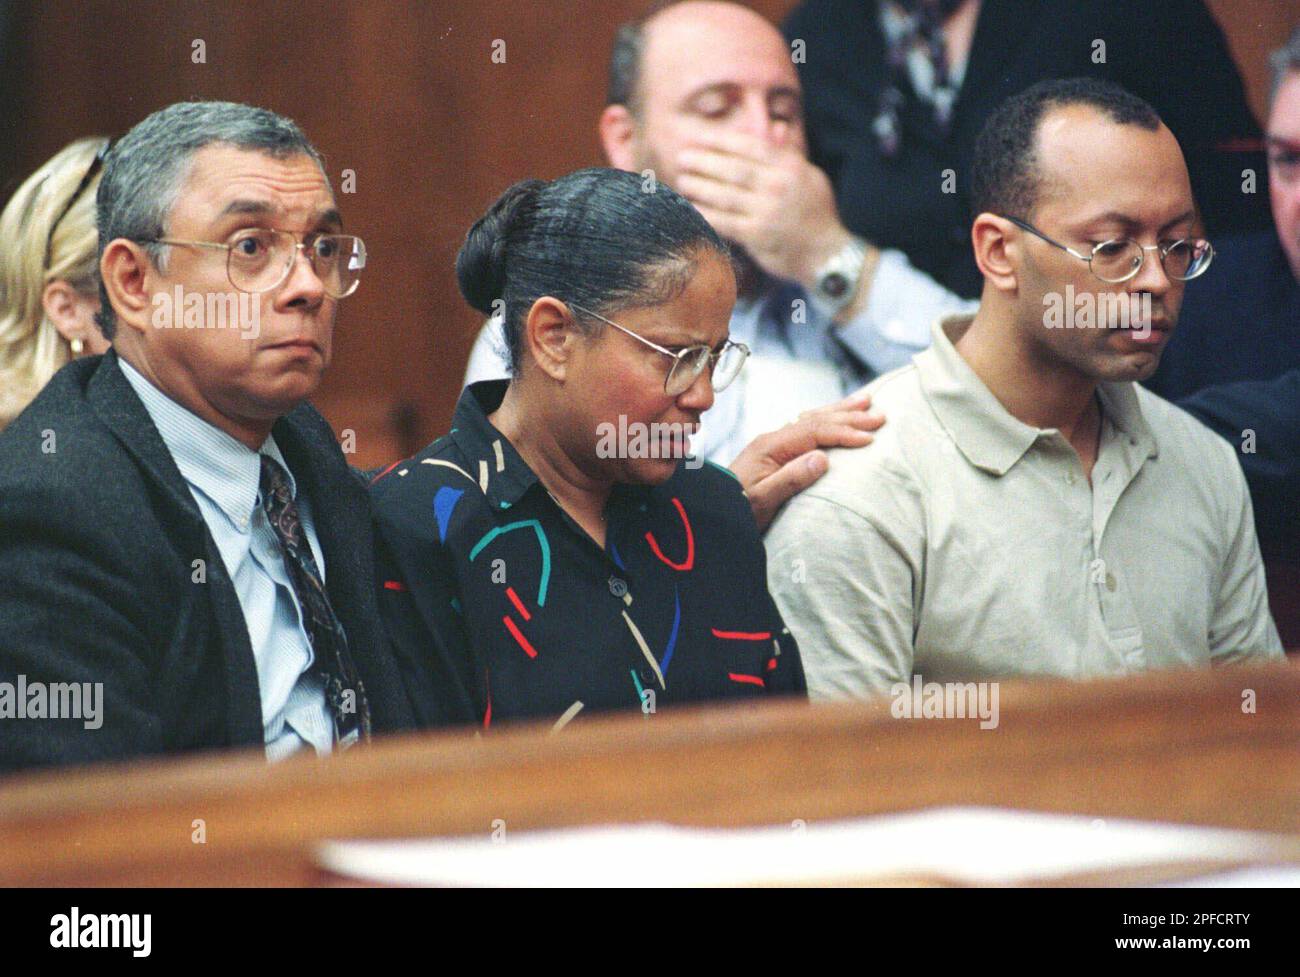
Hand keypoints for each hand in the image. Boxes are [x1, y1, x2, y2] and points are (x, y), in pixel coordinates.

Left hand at [675, 129, 850, 286]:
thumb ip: (787, 154)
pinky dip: (704, 214)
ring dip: (699, 186)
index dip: (721, 141)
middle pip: (733, 169)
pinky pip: (724, 221)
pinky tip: (689, 208)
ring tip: (682, 180)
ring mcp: (767, 211)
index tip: (700, 138)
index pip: (750, 147)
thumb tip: (775, 128)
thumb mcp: (809, 176)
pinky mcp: (757, 235)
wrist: (828, 252)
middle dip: (704, 162)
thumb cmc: (816, 212)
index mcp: (790, 167)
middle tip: (682, 158)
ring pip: (725, 195)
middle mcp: (778, 186)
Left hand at [728, 388, 882, 530]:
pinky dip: (826, 419)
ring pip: (812, 418)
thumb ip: (790, 479)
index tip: (869, 437)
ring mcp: (773, 443)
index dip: (843, 432)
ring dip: (840, 411)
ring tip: (865, 401)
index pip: (814, 431)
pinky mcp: (774, 452)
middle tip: (879, 414)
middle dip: (849, 415)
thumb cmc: (735, 510)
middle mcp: (772, 439)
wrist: (711, 513)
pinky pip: (805, 428)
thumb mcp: (762, 500)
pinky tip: (835, 416)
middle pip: (816, 419)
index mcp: (770, 446)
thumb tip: (823, 458)